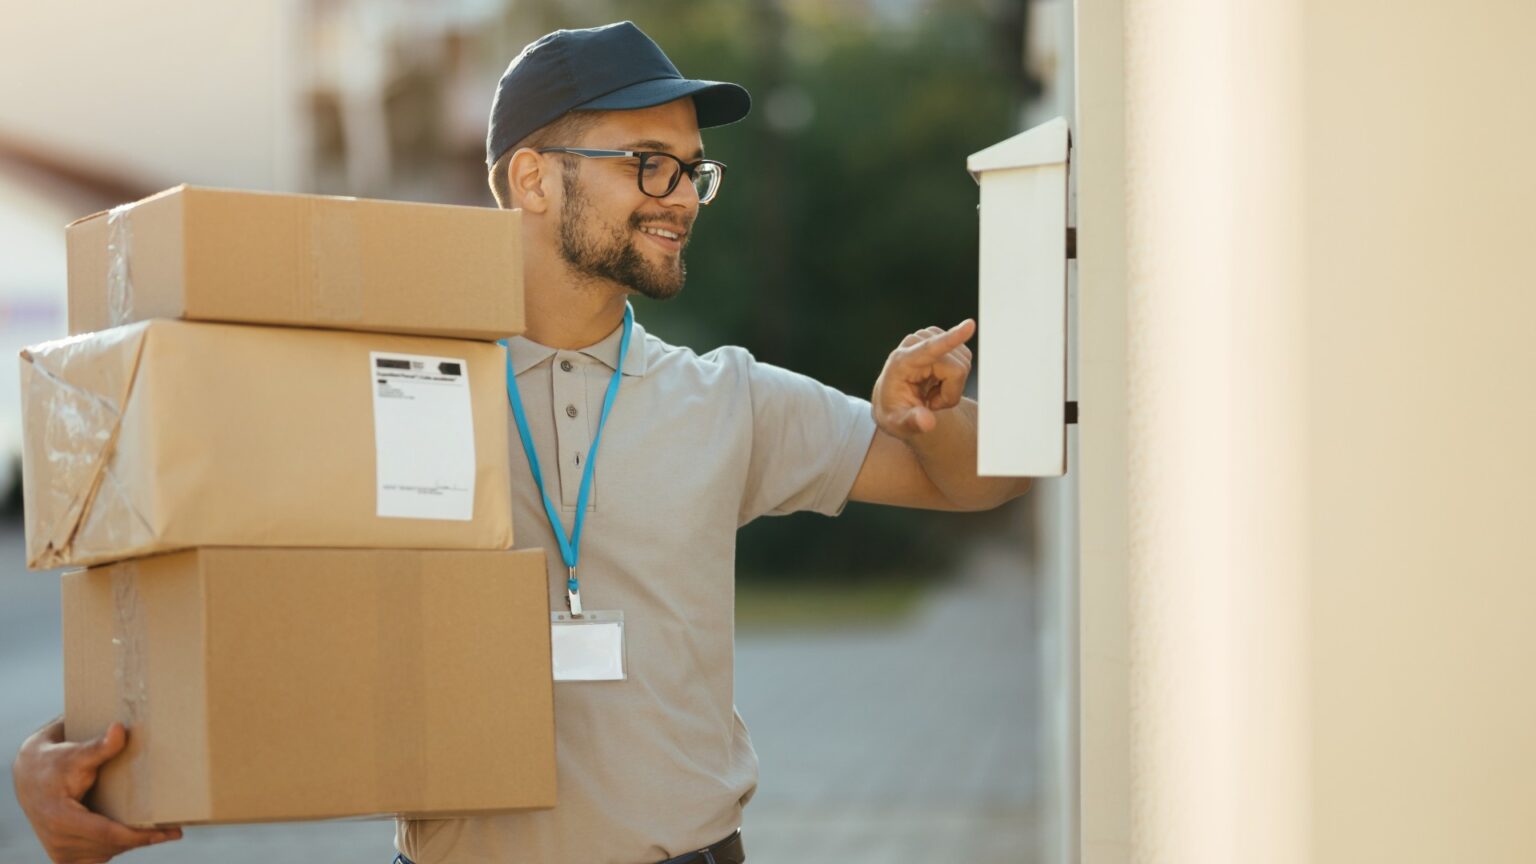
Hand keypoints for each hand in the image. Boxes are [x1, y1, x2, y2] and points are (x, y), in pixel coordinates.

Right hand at [12, 719, 181, 862]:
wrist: (31, 777)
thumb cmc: (55, 762)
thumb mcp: (75, 754)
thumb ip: (98, 747)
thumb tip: (119, 730)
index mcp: (61, 819)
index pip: (107, 834)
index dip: (140, 835)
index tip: (171, 831)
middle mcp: (59, 841)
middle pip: (111, 845)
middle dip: (142, 838)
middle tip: (175, 828)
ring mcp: (61, 852)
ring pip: (107, 852)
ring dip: (131, 842)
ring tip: (161, 830)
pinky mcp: (66, 856)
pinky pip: (99, 855)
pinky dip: (119, 845)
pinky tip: (139, 835)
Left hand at [871, 320, 976, 440]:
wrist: (893, 399)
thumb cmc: (894, 412)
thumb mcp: (897, 423)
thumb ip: (911, 422)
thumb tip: (927, 423)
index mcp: (901, 362)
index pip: (929, 349)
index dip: (951, 339)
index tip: (970, 325)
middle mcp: (914, 344)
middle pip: (957, 370)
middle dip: (950, 393)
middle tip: (929, 402)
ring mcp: (928, 339)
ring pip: (963, 365)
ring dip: (952, 386)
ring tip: (931, 391)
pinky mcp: (940, 339)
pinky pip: (964, 361)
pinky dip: (955, 378)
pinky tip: (938, 382)